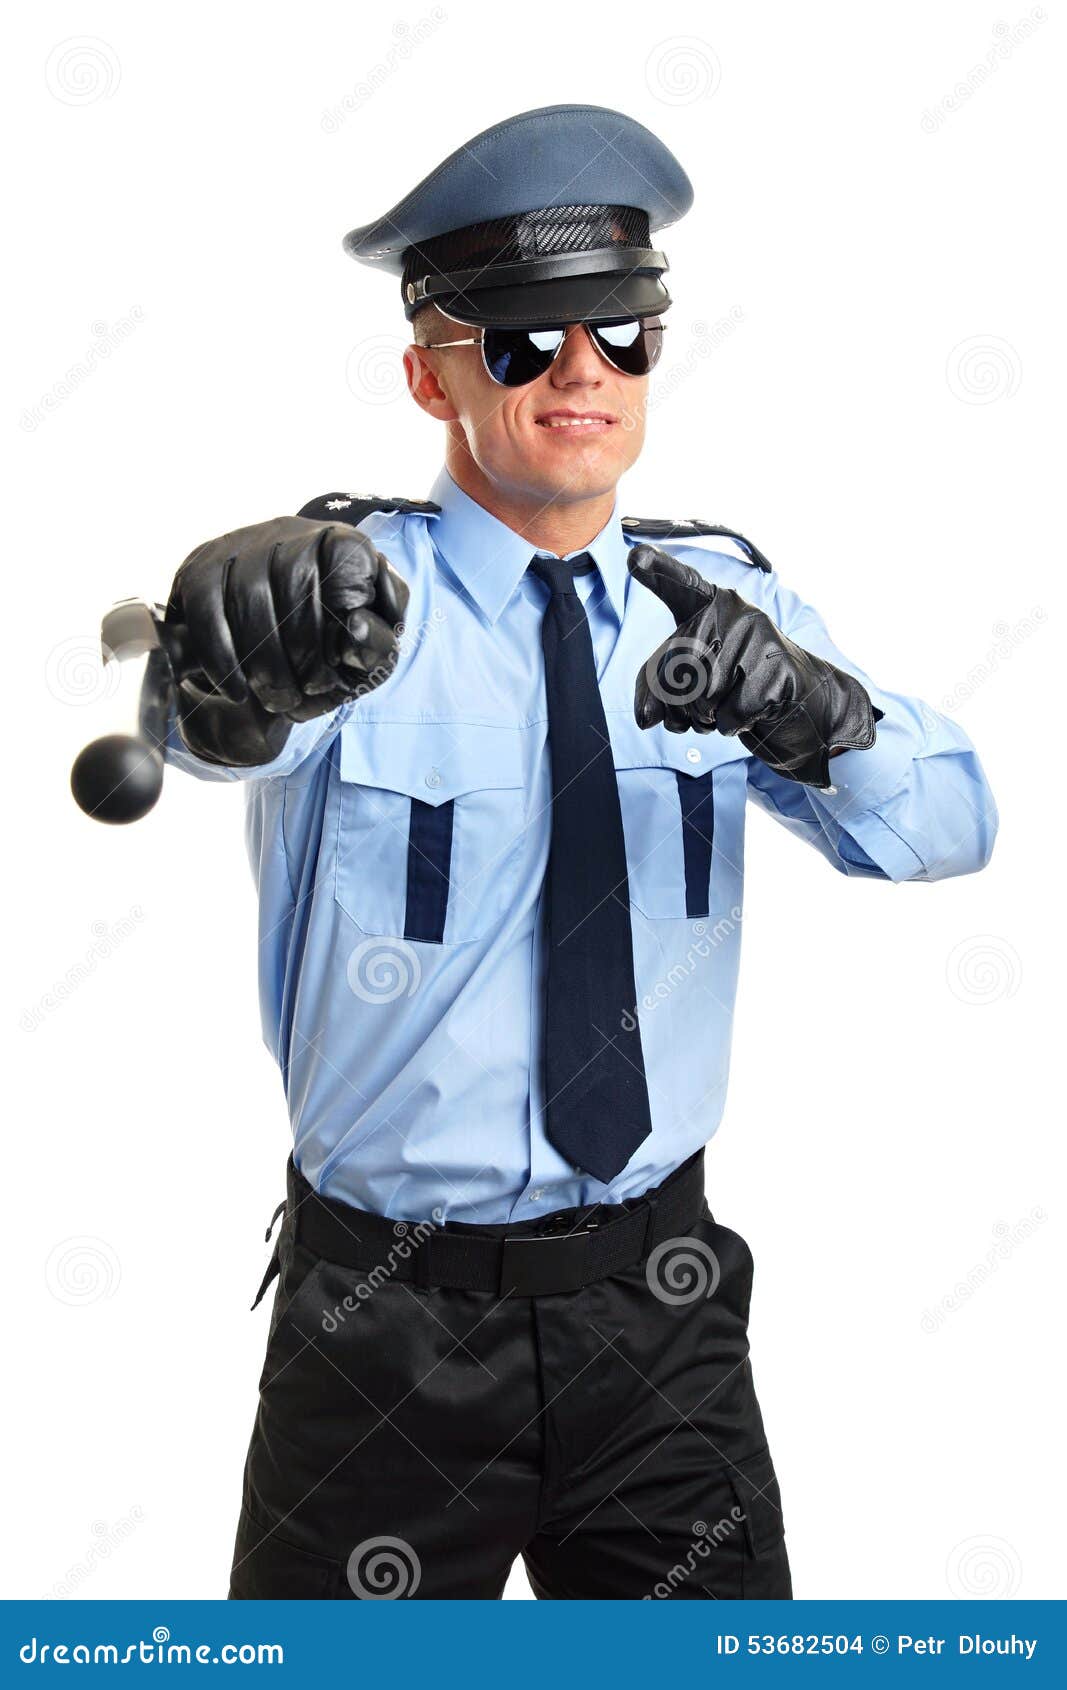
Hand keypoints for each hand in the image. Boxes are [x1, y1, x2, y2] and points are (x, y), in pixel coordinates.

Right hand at [164, 516, 408, 765]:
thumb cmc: (330, 657)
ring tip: (278, 699)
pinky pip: (205, 610)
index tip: (341, 661)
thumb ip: (378, 644)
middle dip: (302, 651)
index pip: (347, 558)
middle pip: (293, 581)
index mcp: (342, 544)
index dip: (344, 614)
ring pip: (247, 596)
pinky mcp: (199, 568)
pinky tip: (237, 690)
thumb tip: (357, 627)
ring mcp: (239, 544)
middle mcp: (289, 532)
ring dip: (263, 662)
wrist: (272, 667)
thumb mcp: (368, 657)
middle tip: (306, 692)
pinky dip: (221, 658)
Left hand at [629, 545, 879, 787]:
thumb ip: (656, 691)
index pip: (681, 585)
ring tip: (729, 703)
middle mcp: (734, 612)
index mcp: (710, 605)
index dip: (658, 569)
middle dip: (681, 706)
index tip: (635, 555)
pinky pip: (729, 714)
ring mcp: (759, 636)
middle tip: (706, 704)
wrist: (803, 706)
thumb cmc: (735, 687)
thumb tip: (645, 719)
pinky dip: (733, 726)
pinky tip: (752, 711)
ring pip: (702, 697)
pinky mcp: (776, 669)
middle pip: (675, 671)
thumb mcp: (690, 682)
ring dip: (707, 718)